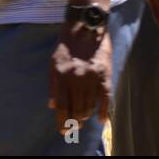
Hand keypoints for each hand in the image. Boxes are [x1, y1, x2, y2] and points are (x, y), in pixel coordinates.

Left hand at [48, 21, 112, 136]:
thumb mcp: (53, 63)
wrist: (85, 27)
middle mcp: (76, 78)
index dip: (62, 121)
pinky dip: (103, 112)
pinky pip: (105, 99)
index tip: (62, 130)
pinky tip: (100, 120)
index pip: (62, 105)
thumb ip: (53, 85)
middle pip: (76, 108)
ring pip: (90, 106)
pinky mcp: (105, 75)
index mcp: (61, 76)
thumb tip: (53, 106)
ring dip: (85, 117)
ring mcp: (92, 77)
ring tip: (82, 122)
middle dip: (74, 121)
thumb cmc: (66, 45)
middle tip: (73, 128)